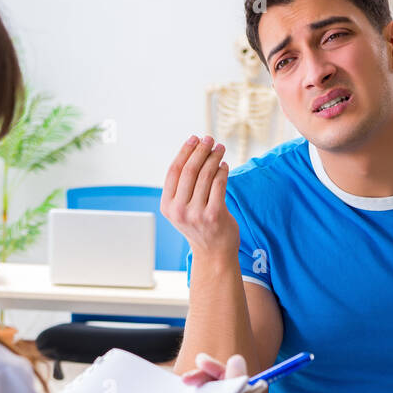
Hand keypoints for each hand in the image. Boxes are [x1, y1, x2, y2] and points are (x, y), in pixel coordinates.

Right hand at [160, 134, 238, 258]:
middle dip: (201, 150)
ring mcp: (197, 214)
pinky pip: (219, 184)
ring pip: (206, 175)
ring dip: (214, 157)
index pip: (174, 171)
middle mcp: (179, 210)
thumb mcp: (182, 209)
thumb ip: (182, 186)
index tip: (194, 138)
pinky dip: (222, 171)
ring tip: (220, 149)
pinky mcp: (214, 215)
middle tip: (210, 139)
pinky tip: (224, 165)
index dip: (185, 151)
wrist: (214, 253)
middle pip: (190, 170)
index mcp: (167, 206)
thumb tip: (194, 149)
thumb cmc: (199, 226)